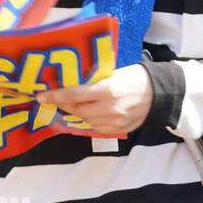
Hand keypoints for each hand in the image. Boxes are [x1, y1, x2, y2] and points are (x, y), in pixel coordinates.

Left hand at [36, 65, 153, 135]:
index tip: (42, 96)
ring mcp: (115, 122)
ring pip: (85, 120)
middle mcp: (110, 108)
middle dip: (62, 104)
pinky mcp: (120, 130)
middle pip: (76, 110)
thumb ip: (93, 80)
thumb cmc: (136, 78)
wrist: (160, 94)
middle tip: (53, 99)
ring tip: (69, 105)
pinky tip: (87, 113)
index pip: (73, 95)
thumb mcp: (113, 73)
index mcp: (107, 90)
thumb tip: (70, 82)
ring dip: (74, 113)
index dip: (55, 96)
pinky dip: (89, 121)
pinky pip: (97, 128)